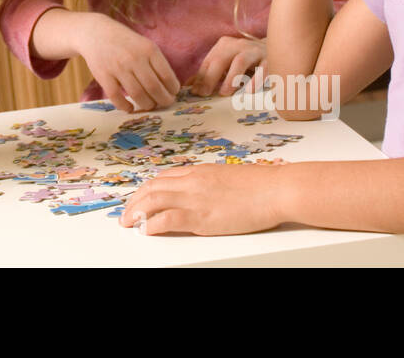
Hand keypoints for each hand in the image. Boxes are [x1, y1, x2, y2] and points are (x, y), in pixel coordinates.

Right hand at [75, 15, 178, 112]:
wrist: (96, 32)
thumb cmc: (125, 41)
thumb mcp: (144, 44)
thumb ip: (156, 63)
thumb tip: (169, 87)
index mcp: (149, 49)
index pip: (167, 76)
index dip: (173, 89)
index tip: (172, 93)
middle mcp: (134, 58)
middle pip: (154, 88)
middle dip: (163, 100)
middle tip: (164, 103)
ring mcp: (118, 67)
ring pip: (137, 94)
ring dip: (147, 105)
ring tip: (149, 105)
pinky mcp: (103, 75)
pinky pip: (116, 97)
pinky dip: (125, 106)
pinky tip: (130, 107)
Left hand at [119, 164, 283, 235]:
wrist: (276, 189)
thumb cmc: (261, 185)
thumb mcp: (229, 177)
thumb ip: (211, 182)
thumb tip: (206, 191)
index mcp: (199, 171)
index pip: (163, 178)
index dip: (146, 189)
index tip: (139, 198)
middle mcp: (192, 182)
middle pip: (151, 188)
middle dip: (134, 201)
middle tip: (126, 214)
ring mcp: (195, 198)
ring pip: (152, 201)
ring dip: (136, 212)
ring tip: (128, 223)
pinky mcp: (200, 217)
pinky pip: (166, 220)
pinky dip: (151, 225)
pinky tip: (145, 231)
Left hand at [189, 36, 265, 96]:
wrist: (277, 46)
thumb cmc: (247, 60)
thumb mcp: (227, 63)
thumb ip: (210, 74)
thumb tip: (190, 88)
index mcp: (225, 45)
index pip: (209, 61)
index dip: (201, 77)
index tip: (196, 93)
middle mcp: (238, 45)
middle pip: (221, 59)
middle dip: (211, 77)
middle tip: (206, 94)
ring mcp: (255, 51)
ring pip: (240, 61)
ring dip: (231, 78)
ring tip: (225, 93)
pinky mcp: (270, 58)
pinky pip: (263, 69)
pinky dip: (256, 80)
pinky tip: (250, 92)